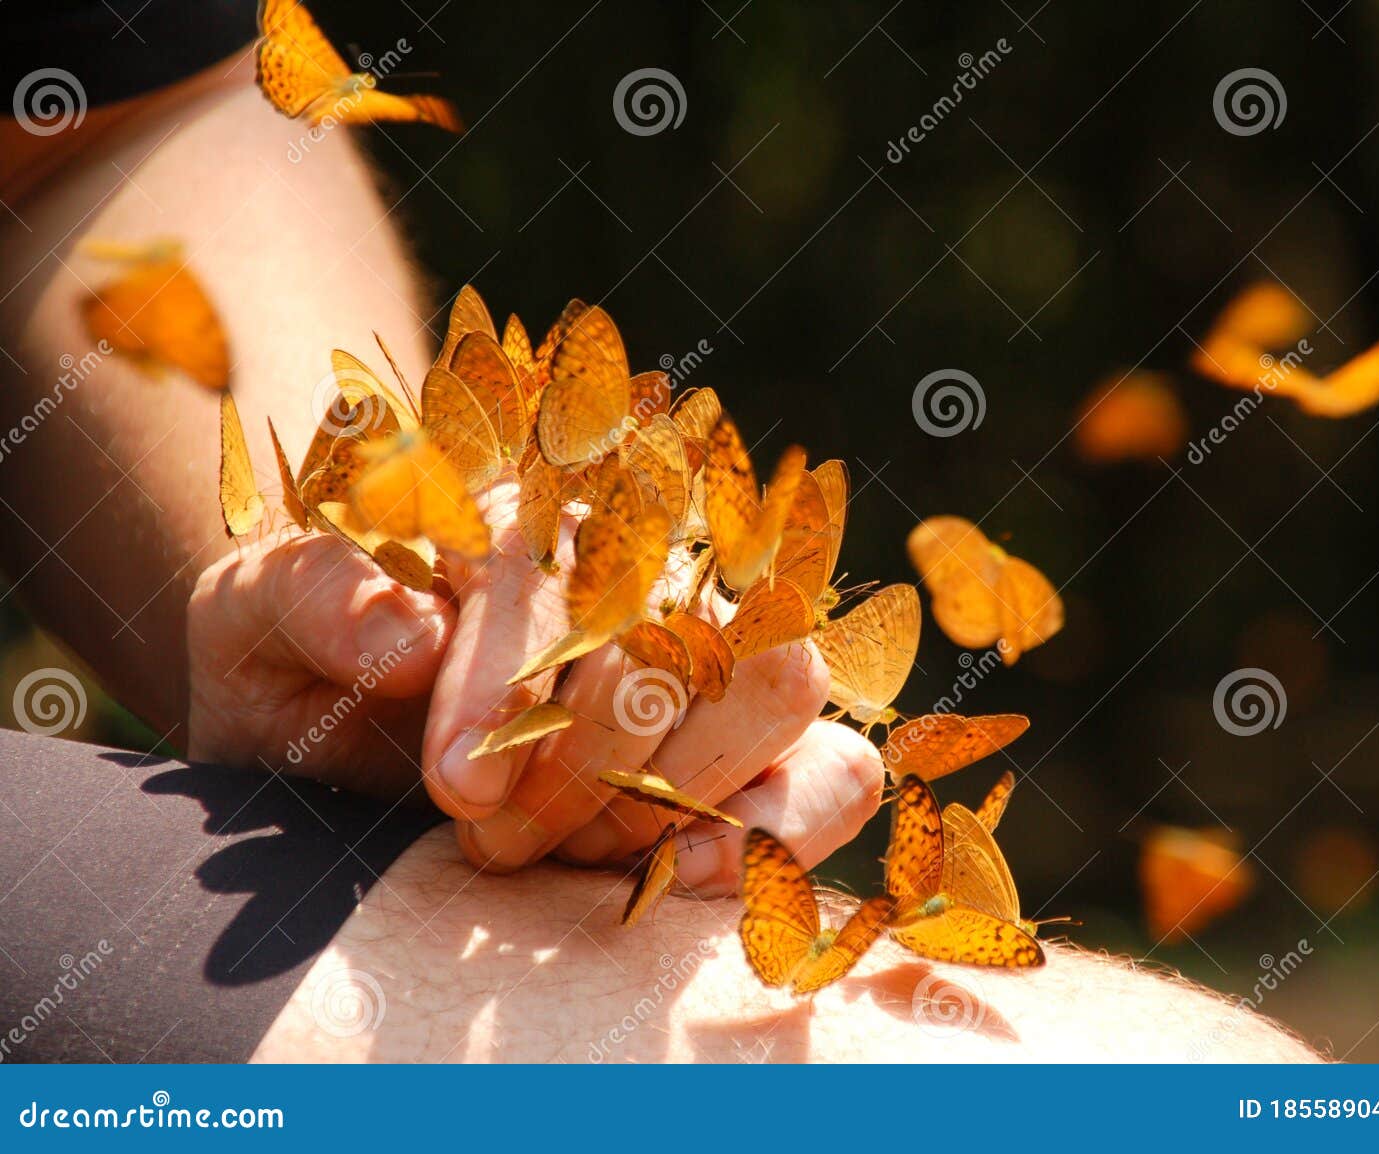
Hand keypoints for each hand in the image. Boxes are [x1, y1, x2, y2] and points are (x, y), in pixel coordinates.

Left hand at [187, 478, 885, 886]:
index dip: (512, 680)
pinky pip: (837, 770)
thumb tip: (411, 629)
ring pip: (776, 684)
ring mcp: (714, 650)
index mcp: (523, 509)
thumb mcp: (252, 620)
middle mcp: (639, 560)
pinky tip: (684, 874)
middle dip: (582, 765)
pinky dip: (783, 830)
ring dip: (669, 794)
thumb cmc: (304, 666)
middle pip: (673, 637)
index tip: (457, 790)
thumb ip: (305, 593)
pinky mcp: (764, 745)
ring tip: (572, 853)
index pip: (555, 568)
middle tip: (488, 840)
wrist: (346, 730)